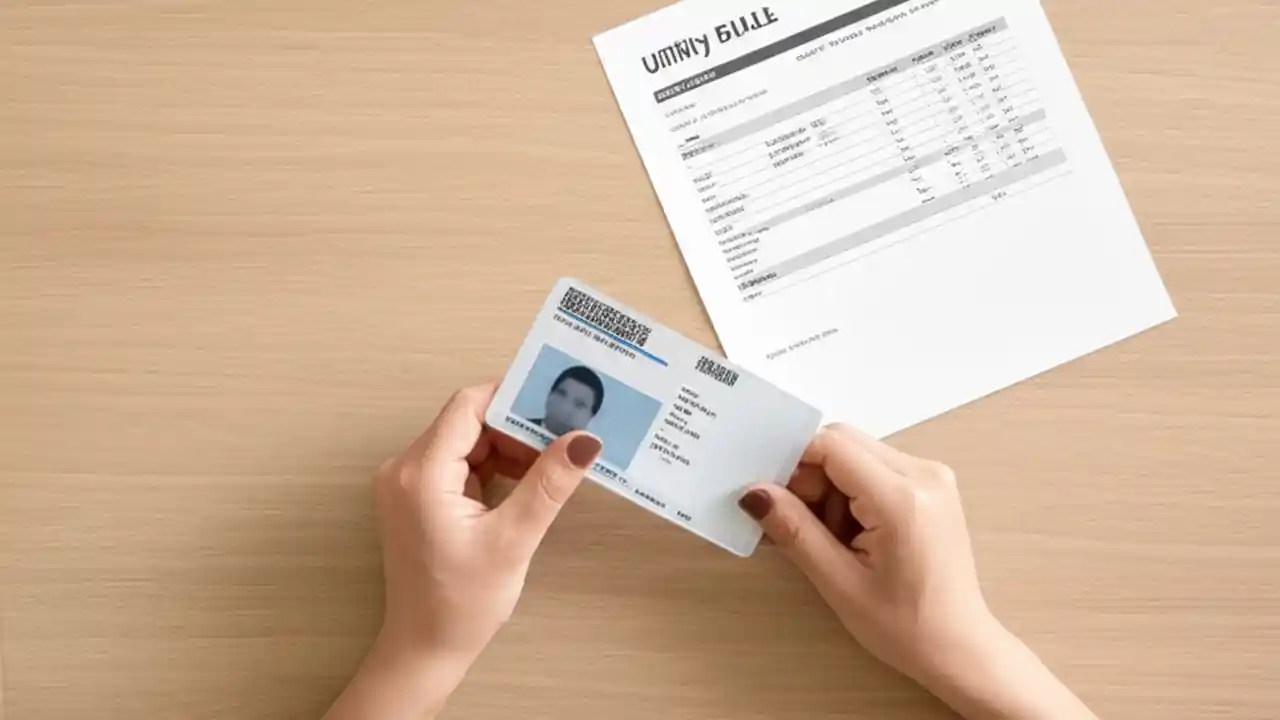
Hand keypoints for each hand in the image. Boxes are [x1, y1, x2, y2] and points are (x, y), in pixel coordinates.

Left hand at [325, 383, 601, 719]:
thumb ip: (549, 484)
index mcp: (420, 473)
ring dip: (511, 448)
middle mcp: (405, 468)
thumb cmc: (461, 603)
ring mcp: (409, 482)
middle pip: (469, 421)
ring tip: (556, 462)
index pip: (469, 405)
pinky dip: (496, 466)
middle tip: (568, 432)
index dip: (514, 395)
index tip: (558, 397)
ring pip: (468, 441)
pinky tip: (530, 481)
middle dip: (519, 425)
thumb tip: (585, 439)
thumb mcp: (513, 539)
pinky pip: (462, 463)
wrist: (425, 649)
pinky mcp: (419, 496)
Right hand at [739, 425, 1095, 719]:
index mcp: (903, 499)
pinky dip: (850, 493)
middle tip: (796, 524)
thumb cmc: (906, 626)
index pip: (831, 445)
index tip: (768, 493)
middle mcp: (923, 474)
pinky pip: (874, 469)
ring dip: (829, 488)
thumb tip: (754, 494)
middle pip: (843, 444)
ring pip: (855, 455)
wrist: (959, 647)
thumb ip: (795, 530)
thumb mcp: (839, 583)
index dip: (792, 461)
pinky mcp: (930, 486)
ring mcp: (931, 477)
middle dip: (810, 477)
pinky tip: (849, 534)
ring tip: (830, 539)